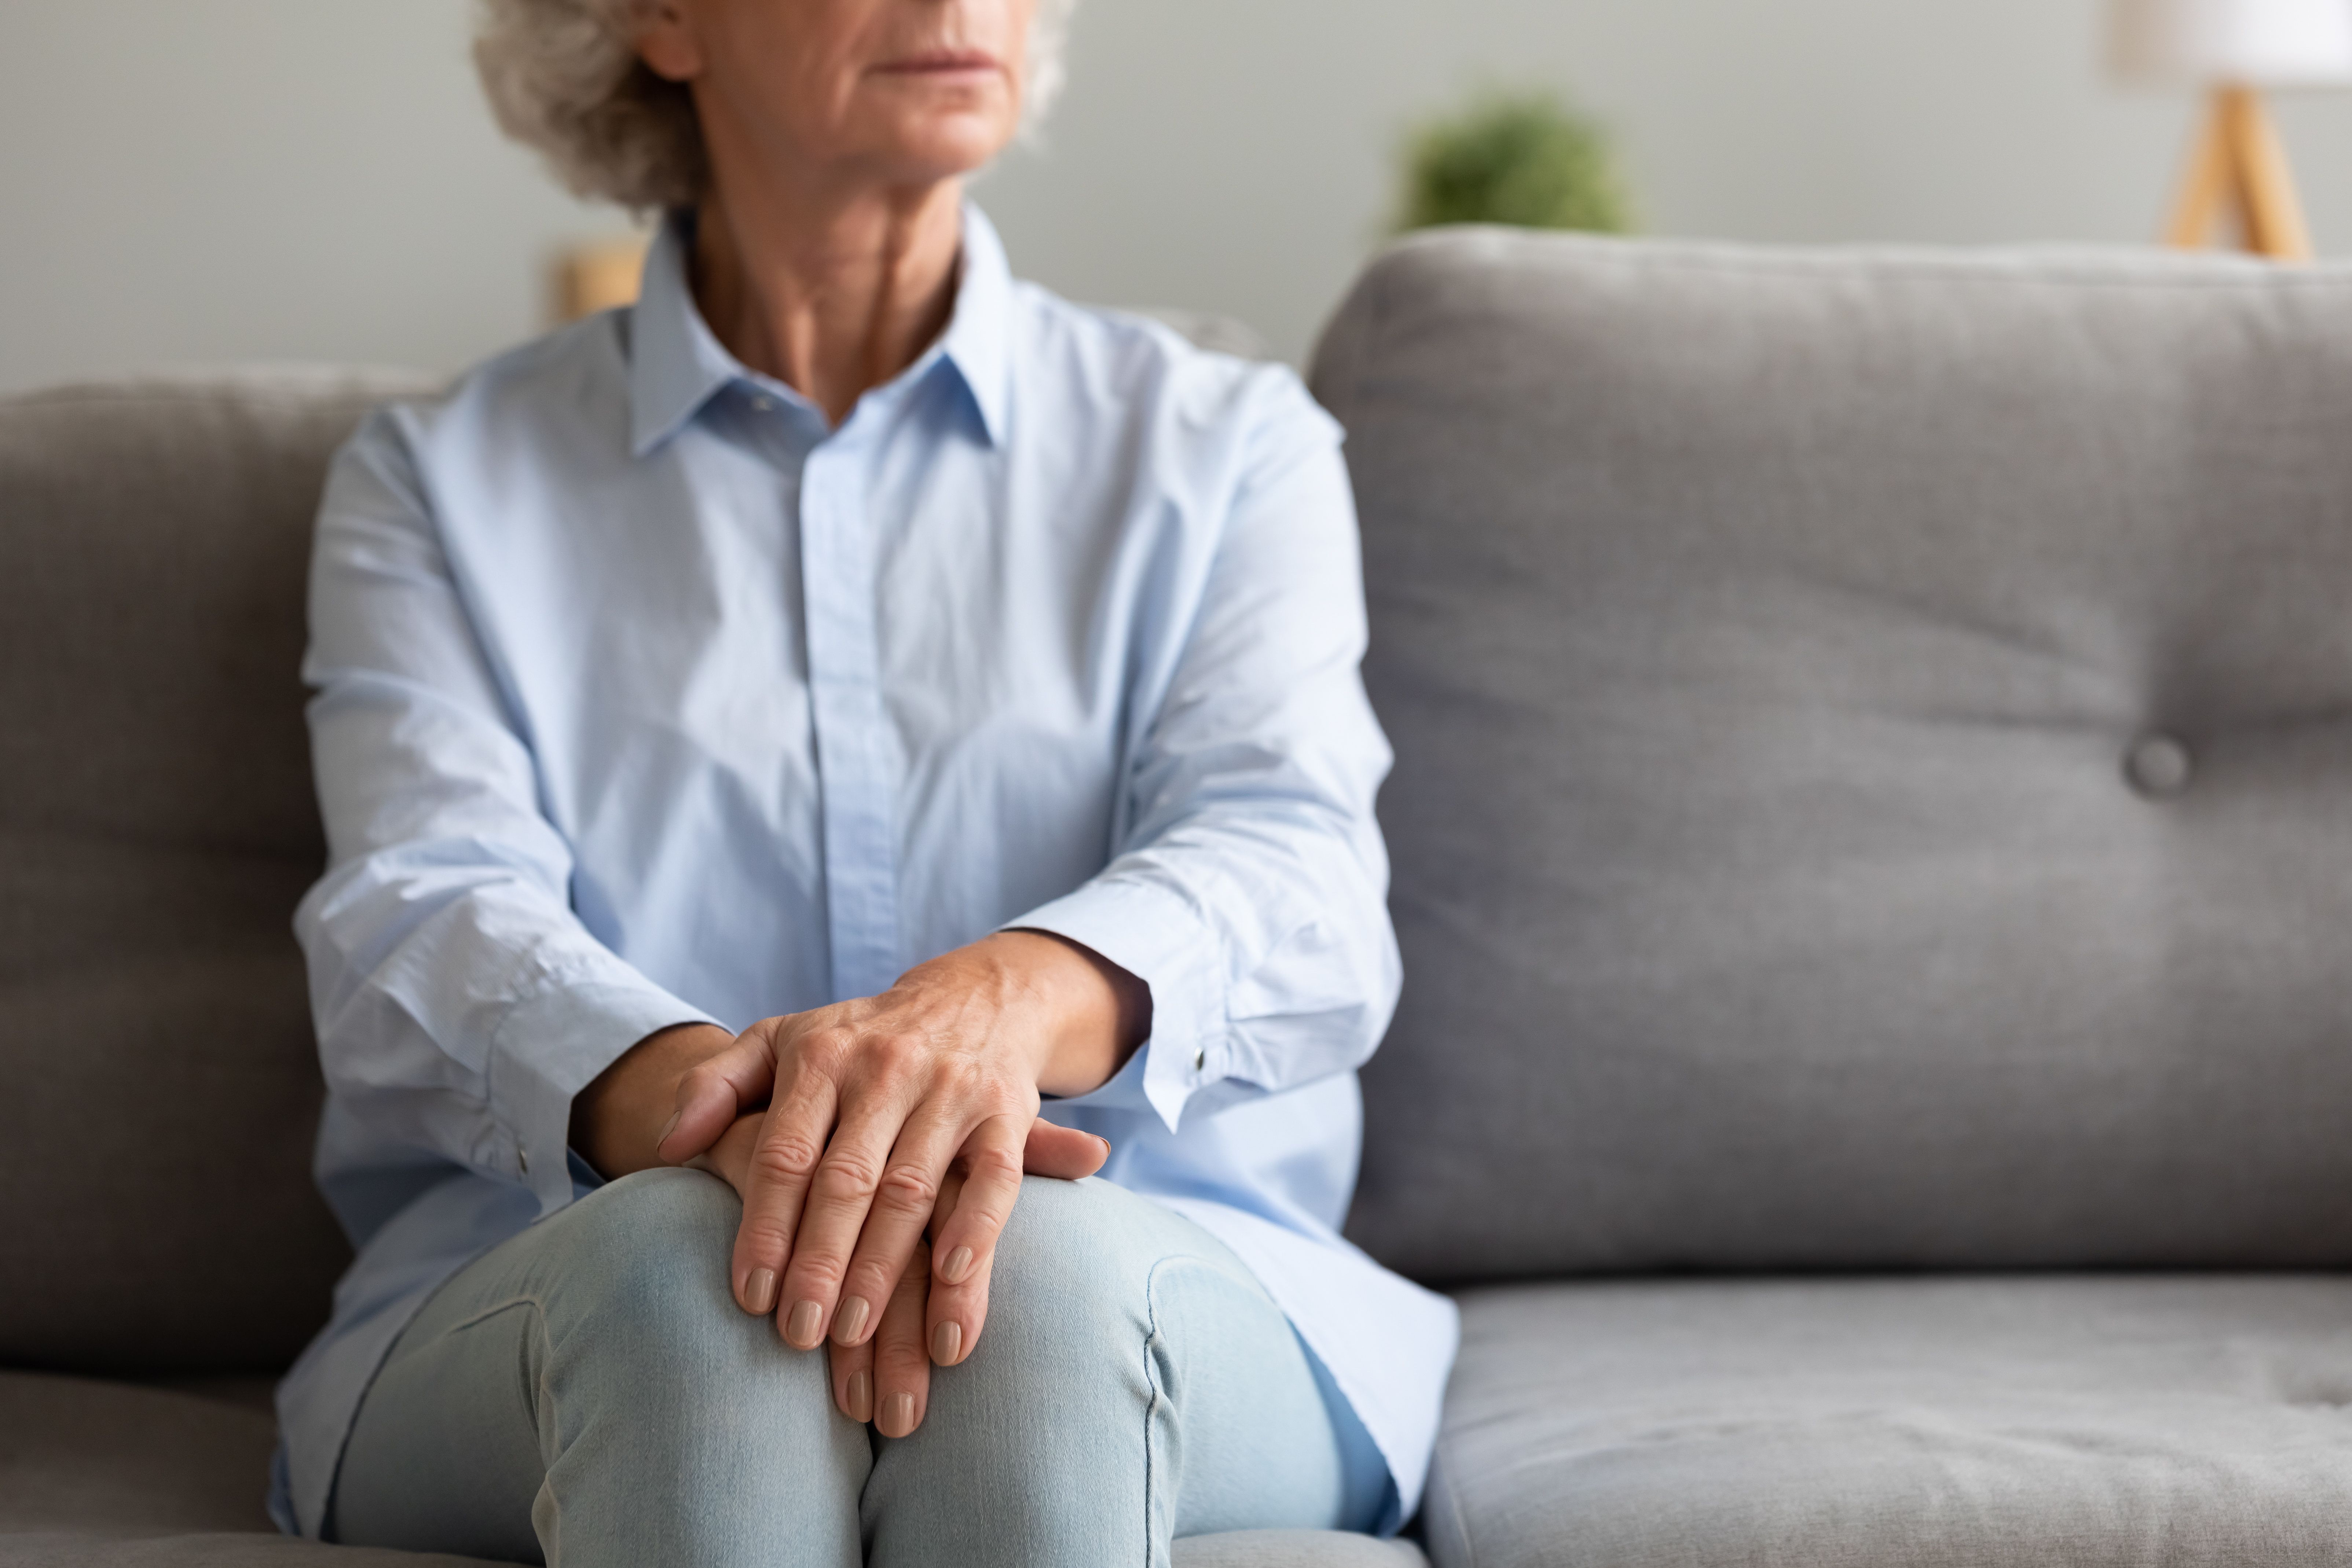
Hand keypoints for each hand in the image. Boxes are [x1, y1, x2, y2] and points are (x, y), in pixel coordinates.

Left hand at [654, 931, 1146, 1368]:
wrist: (976, 997)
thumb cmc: (859, 1040)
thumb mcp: (778, 1040)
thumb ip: (714, 1085)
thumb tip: (666, 1146)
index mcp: (822, 1056)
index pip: (785, 1154)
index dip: (765, 1228)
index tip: (750, 1298)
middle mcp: (886, 1069)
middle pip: (846, 1181)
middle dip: (821, 1263)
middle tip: (798, 1336)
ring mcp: (951, 1090)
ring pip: (914, 1191)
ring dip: (886, 1269)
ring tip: (856, 1336)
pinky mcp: (1007, 1111)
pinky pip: (994, 1177)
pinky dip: (977, 1228)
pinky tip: (953, 1281)